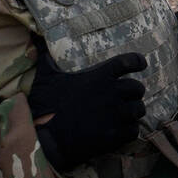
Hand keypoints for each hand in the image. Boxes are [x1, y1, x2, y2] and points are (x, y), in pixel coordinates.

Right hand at [27, 43, 146, 169]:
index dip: (137, 61)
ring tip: (126, 113)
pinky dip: (130, 130)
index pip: (128, 61)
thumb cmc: (45, 106)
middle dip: (134, 92)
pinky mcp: (114, 135)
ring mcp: (115, 115)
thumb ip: (47, 57)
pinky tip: (121, 130)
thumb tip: (36, 37)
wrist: (46, 140)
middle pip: (138, 88)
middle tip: (127, 96)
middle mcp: (111, 93)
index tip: (141, 64)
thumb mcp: (46, 77)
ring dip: (134, 111)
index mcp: (99, 76)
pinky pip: (134, 130)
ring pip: (139, 110)